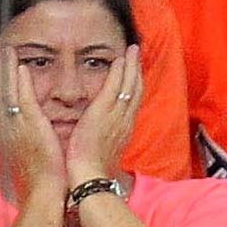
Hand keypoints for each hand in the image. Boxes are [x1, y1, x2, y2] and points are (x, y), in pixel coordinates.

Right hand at [0, 43, 65, 201]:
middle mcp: (5, 129)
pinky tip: (22, 67)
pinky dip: (20, 83)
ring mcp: (15, 128)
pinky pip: (22, 101)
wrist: (42, 194)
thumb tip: (24, 133)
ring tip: (4, 48)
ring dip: (3, 68)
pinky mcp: (30, 129)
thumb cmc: (39, 179)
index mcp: (4, 135)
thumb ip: (22, 140)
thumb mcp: (25, 156)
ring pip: (4, 92)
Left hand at [65, 46, 142, 186]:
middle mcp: (125, 121)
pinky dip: (119, 71)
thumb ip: (104, 140)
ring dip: (132, 66)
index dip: (134, 86)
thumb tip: (102, 137)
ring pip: (130, 85)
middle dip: (137, 71)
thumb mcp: (102, 153)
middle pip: (136, 91)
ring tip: (132, 50)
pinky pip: (115, 86)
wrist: (89, 176)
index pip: (132, 103)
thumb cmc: (90, 170)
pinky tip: (118, 59)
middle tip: (137, 54)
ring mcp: (116, 116)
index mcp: (123, 131)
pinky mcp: (103, 111)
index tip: (134, 73)